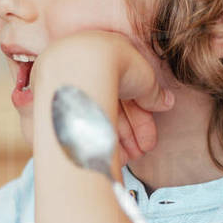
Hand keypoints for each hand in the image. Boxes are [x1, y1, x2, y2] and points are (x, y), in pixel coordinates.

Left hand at [33, 31, 174, 161]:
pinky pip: (78, 123)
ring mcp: (70, 88)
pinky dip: (93, 140)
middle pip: (110, 110)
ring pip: (95, 118)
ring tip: (125, 161)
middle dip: (128, 136)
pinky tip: (105, 155)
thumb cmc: (116, 61)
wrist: (83, 61)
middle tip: (139, 154)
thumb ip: (152, 92)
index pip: (127, 97)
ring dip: (113, 142)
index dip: (141, 121)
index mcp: (108, 62)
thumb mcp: (144, 76)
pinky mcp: (55, 102)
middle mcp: (87, 74)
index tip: (148, 142)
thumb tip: (166, 103)